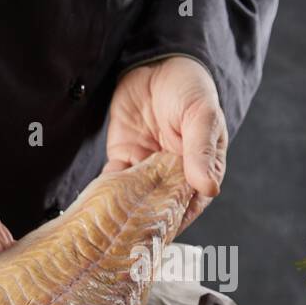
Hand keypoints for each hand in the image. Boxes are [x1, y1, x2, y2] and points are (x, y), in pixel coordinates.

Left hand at [105, 55, 226, 227]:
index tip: (162, 236)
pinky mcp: (123, 158)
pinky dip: (106, 195)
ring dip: (124, 213)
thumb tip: (208, 187)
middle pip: (161, 206)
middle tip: (129, 244)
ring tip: (110, 235)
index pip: (191, 202)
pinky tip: (97, 209)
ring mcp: (147, 166)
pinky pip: (114, 182)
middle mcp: (173, 172)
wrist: (155, 60)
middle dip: (146, 224)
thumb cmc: (188, 85)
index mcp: (200, 165)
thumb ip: (202, 150)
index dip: (178, 220)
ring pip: (135, 198)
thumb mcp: (201, 115)